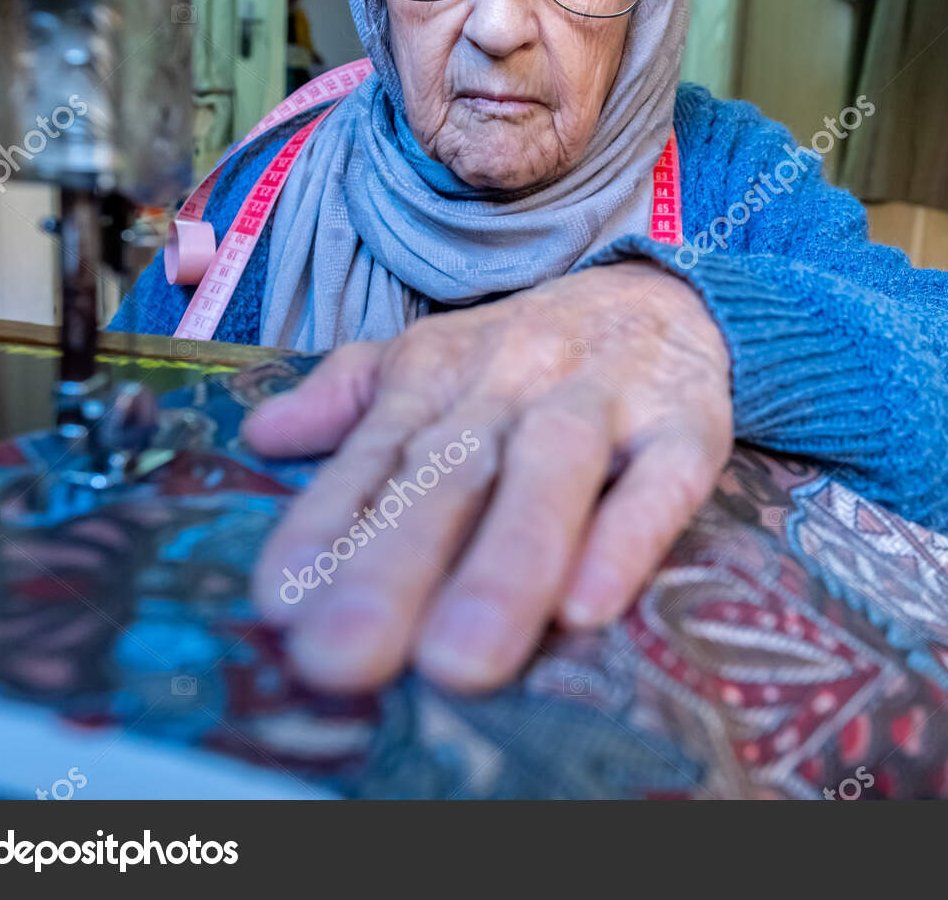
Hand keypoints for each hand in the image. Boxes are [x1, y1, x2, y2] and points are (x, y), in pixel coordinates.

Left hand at [244, 261, 732, 693]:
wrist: (667, 288)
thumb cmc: (532, 349)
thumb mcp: (436, 354)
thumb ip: (351, 395)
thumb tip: (260, 434)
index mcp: (443, 372)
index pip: (377, 451)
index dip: (328, 522)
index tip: (283, 601)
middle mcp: (515, 381)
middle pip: (452, 472)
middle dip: (395, 563)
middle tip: (346, 653)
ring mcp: (604, 400)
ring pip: (551, 472)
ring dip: (505, 563)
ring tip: (460, 660)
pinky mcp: (687, 427)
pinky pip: (660, 481)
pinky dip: (626, 539)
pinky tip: (587, 607)